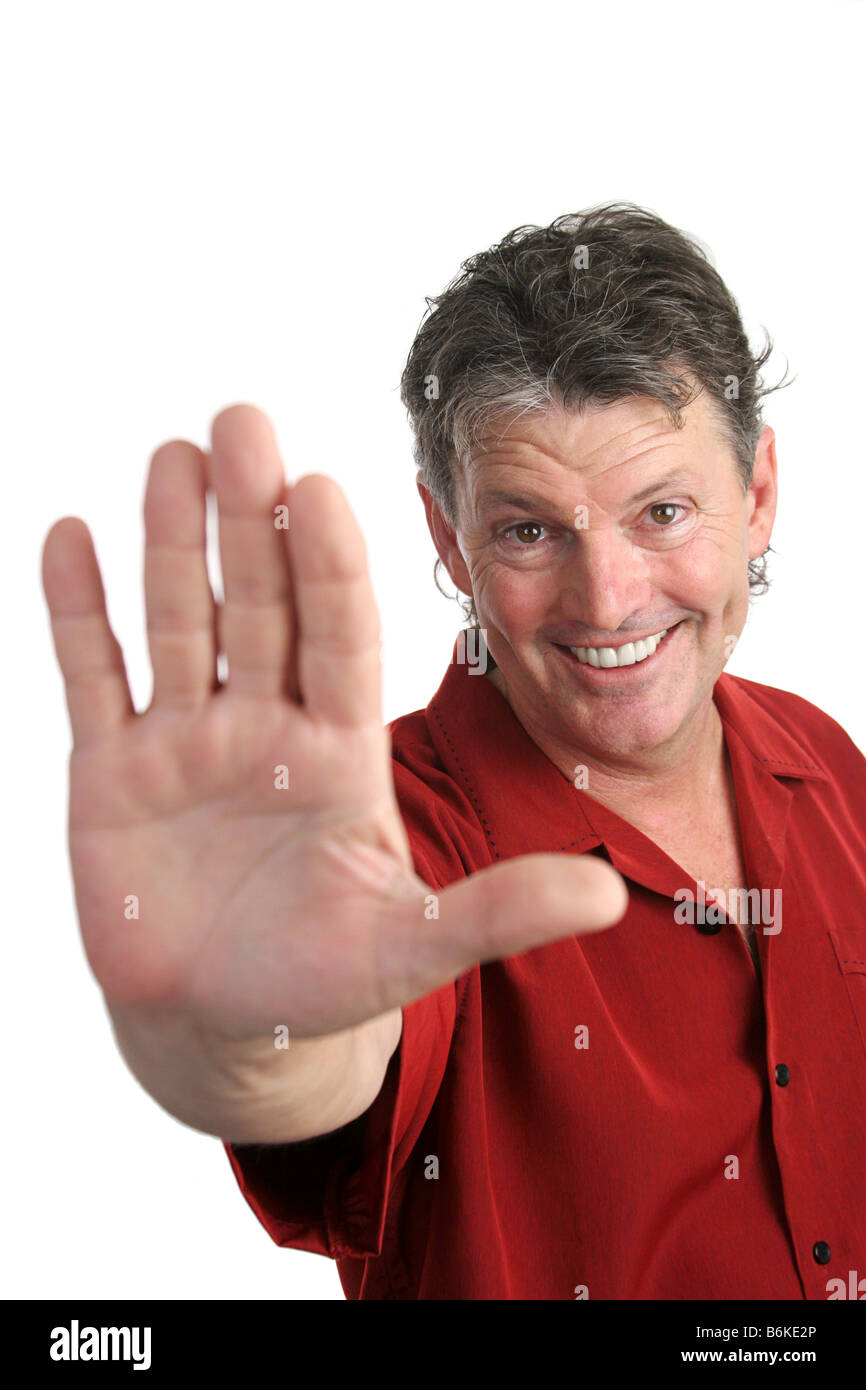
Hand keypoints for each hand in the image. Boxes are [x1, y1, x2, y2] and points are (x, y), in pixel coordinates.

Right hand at [42, 404, 626, 1049]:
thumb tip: (611, 891)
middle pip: (259, 604)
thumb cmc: (323, 978)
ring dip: (172, 542)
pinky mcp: (110, 773)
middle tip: (244, 422)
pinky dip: (80, 613)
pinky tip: (71, 538)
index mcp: (339, 750)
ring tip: (173, 456)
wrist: (225, 1022)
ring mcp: (184, 743)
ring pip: (180, 620)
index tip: (322, 488)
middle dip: (249, 519)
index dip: (328, 566)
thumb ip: (501, 911)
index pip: (340, 636)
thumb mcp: (415, 947)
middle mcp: (264, 726)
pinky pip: (94, 678)